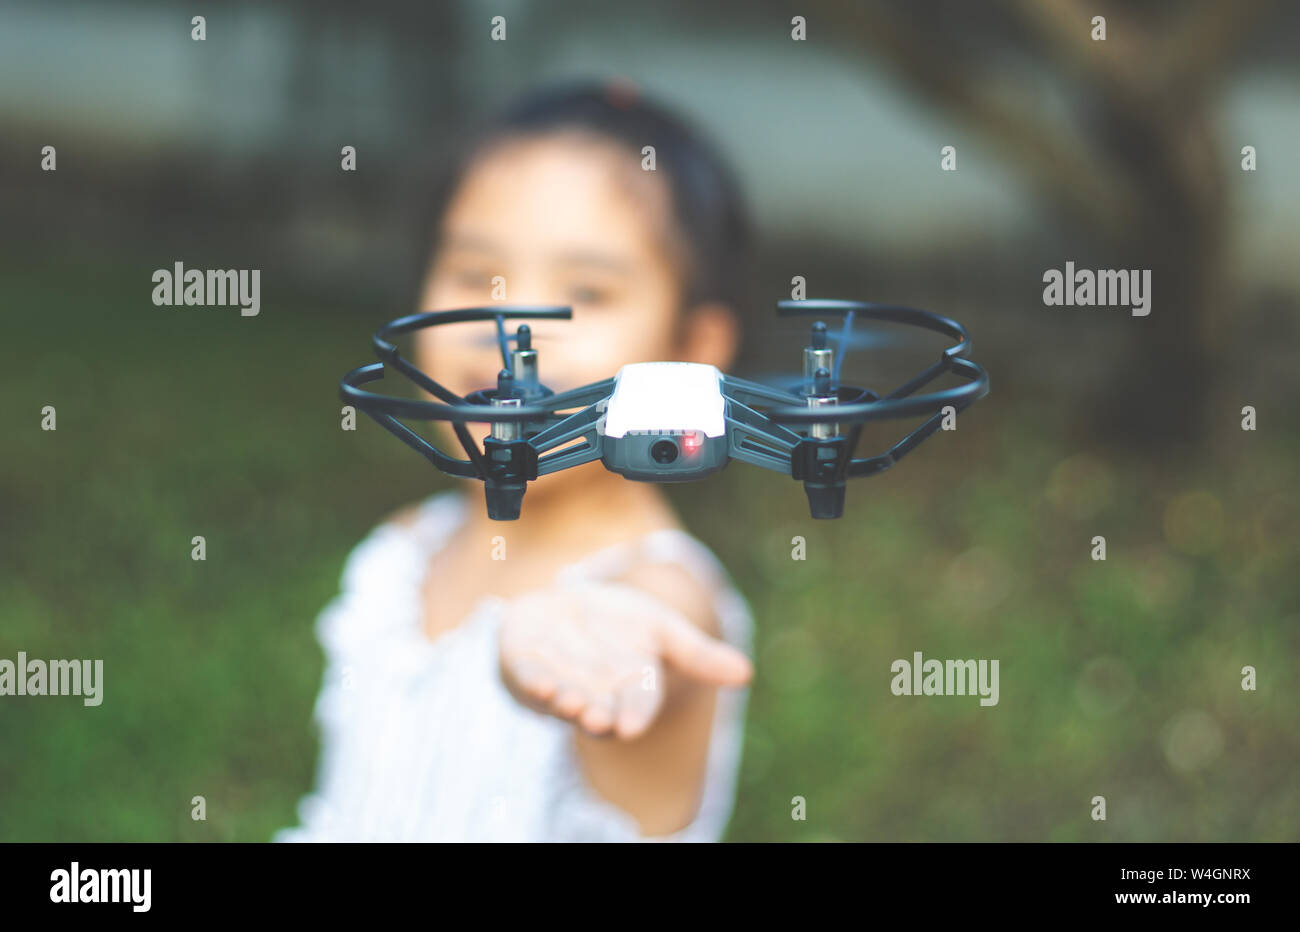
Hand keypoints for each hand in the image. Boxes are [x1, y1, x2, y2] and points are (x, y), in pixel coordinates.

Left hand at [498, 579, 751, 739]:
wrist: (562, 607)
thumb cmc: (616, 625)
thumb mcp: (660, 629)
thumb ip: (695, 653)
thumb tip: (745, 673)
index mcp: (629, 690)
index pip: (636, 705)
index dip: (634, 715)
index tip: (630, 726)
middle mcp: (594, 694)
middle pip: (597, 711)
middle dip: (597, 716)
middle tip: (599, 721)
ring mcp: (557, 683)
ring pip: (562, 699)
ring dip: (566, 703)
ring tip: (571, 703)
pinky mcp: (523, 667)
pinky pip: (525, 679)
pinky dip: (532, 681)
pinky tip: (540, 681)